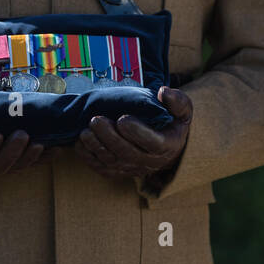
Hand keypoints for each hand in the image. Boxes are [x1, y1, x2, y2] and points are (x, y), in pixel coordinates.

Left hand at [74, 87, 192, 177]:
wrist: (168, 149)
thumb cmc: (173, 124)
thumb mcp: (182, 111)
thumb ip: (177, 101)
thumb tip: (163, 92)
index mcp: (166, 145)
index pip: (152, 142)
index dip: (137, 132)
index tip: (123, 118)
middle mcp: (149, 161)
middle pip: (127, 152)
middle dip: (109, 137)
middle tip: (96, 120)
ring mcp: (132, 168)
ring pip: (112, 161)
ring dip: (96, 147)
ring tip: (85, 131)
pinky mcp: (119, 172)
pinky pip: (102, 168)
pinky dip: (89, 158)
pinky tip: (80, 144)